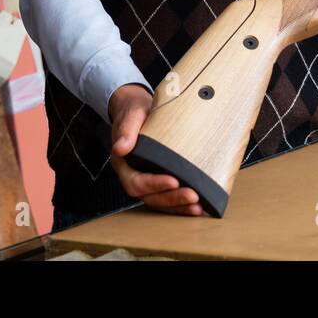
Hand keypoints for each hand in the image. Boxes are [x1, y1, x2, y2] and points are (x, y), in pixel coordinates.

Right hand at [107, 83, 203, 215]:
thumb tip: (120, 148)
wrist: (140, 110)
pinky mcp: (160, 178)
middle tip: (193, 196)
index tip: (173, 180)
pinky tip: (197, 205)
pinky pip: (169, 195)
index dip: (154, 184)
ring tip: (198, 207)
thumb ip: (126, 129)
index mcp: (125, 163)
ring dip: (179, 206)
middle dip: (172, 199)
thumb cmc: (136, 112)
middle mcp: (135, 175)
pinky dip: (181, 204)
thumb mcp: (131, 114)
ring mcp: (148, 178)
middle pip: (151, 196)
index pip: (136, 182)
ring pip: (160, 201)